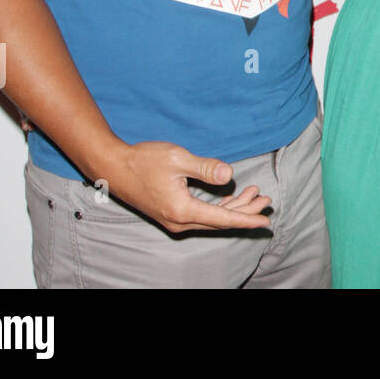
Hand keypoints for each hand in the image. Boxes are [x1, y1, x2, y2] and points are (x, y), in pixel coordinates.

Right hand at [105, 141, 271, 232]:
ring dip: (233, 208)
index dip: (246, 218)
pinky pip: (201, 215)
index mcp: (182, 210)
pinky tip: (230, 197)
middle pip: (219, 221)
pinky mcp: (170, 214)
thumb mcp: (177, 158)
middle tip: (266, 199)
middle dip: (245, 211)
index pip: (222, 218)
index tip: (266, 220)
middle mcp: (178, 221)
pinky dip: (218, 207)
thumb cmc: (143, 160)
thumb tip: (229, 174)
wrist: (113, 166)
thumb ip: (205, 168)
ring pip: (211, 219)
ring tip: (254, 194)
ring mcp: (173, 220)